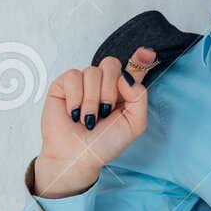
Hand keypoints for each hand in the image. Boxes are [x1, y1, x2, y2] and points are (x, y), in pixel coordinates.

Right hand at [33, 46, 157, 198]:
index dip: (140, 58)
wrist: (77, 156)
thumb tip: (126, 77)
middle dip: (110, 89)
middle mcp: (104, 83)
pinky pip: (73, 77)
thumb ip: (139, 98)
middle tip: (105, 111)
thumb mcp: (134, 124)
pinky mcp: (63, 85)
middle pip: (111, 64)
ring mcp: (83, 83)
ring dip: (92, 100)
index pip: (133, 68)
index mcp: (123, 91)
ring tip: (88, 120)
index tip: (148, 53)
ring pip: (92, 72)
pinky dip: (76, 98)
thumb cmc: (105, 143)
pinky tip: (73, 113)